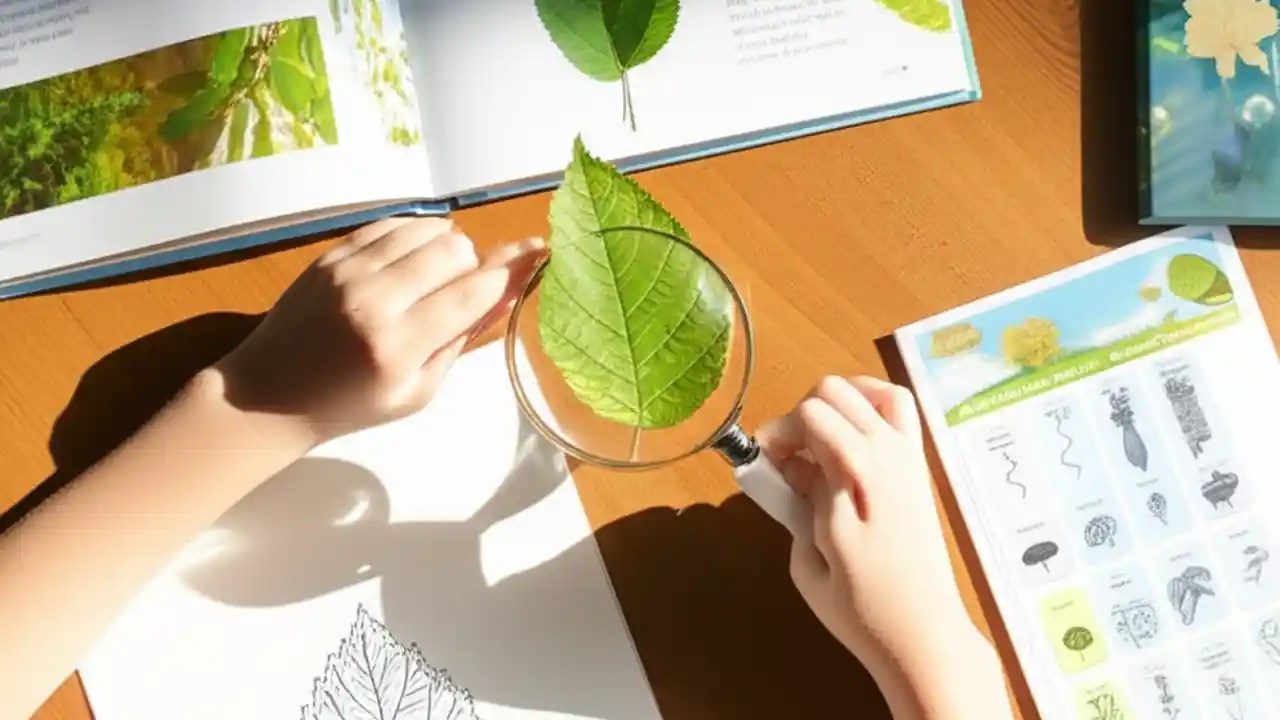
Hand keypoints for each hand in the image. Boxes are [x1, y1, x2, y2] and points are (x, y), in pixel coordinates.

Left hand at [213, 217, 544, 446]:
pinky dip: (415, 234)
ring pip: (427, 230)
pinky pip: (393, 224)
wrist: (270, 393)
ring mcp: (349, 273)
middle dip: (473, 265)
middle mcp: (375, 302)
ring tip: (436, 274)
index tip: (539, 252)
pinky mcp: (332, 255)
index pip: (473, 293)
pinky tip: (413, 256)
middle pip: (455, 252)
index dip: (512, 270)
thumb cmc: (351, 404)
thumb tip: (505, 293)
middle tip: (462, 289)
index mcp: (399, 348)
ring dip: (447, 246)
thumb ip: (460, 340)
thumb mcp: (417, 391)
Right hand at [759, 376, 985, 676]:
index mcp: (860, 472)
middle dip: (800, 415)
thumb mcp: (810, 562)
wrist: (924, 634)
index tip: (766, 468)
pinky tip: (847, 441)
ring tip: (815, 443)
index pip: (809, 414)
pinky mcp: (917, 469)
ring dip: (835, 405)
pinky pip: (898, 412)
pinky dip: (869, 408)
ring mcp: (909, 457)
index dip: (779, 434)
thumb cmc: (862, 609)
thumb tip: (792, 469)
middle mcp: (890, 452)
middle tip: (786, 461)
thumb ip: (798, 503)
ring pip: (870, 390)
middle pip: (835, 390)